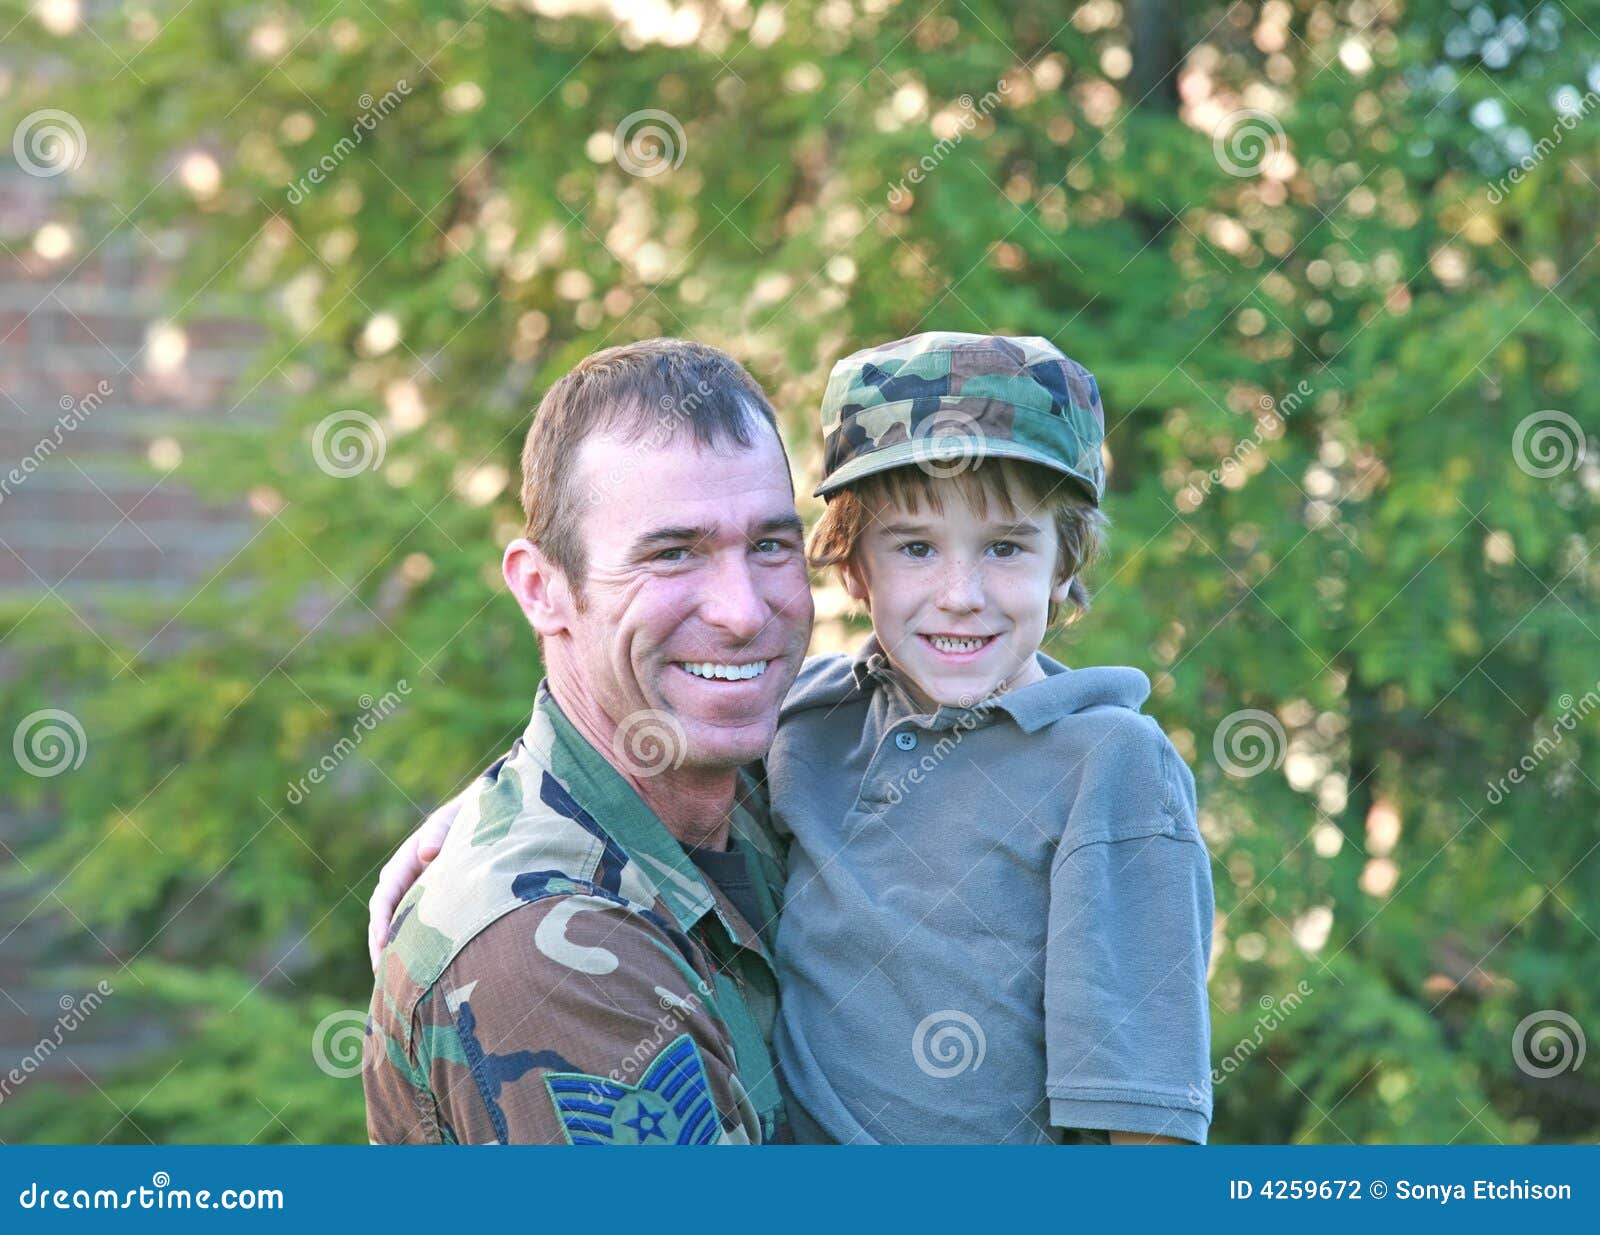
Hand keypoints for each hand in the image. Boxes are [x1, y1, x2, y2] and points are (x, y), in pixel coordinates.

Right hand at [367, 793, 462, 970]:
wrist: (479, 821)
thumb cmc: (463, 819)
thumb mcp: (450, 821)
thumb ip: (438, 833)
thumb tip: (427, 851)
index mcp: (403, 864)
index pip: (385, 896)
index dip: (381, 921)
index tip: (383, 944)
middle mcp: (404, 883)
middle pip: (384, 919)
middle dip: (381, 947)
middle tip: (382, 976)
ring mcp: (415, 897)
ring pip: (398, 929)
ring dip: (394, 954)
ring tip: (394, 985)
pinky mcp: (430, 908)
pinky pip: (415, 931)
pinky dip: (412, 951)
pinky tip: (418, 974)